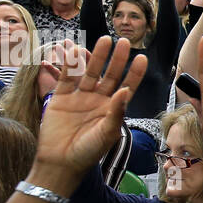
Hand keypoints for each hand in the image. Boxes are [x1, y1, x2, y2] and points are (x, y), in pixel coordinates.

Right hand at [33, 39, 146, 178]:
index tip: (142, 58)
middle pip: (110, 75)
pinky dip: (70, 64)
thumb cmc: (88, 152)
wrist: (60, 162)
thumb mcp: (107, 133)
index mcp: (113, 110)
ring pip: (90, 72)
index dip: (134, 73)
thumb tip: (125, 91)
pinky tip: (75, 49)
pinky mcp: (61, 97)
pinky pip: (67, 77)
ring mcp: (80, 97)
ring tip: (104, 40)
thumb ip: (116, 112)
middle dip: (117, 59)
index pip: (126, 86)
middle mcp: (98, 101)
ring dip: (96, 57)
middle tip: (124, 42)